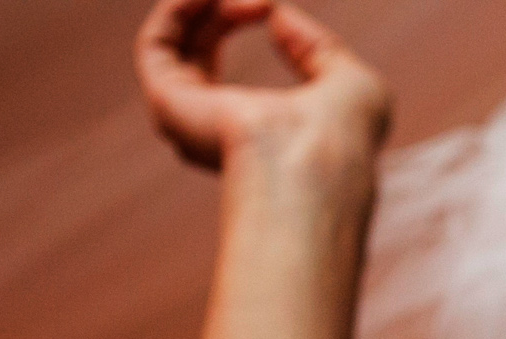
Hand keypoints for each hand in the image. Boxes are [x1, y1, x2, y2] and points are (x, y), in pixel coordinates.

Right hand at [136, 0, 390, 172]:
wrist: (317, 156)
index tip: (268, 3)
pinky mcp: (166, 103)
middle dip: (218, 8)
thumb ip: (316, 47)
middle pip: (197, 53)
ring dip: (195, 2)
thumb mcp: (349, 81)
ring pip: (172, 45)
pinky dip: (177, 8)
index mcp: (255, 136)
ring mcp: (188, 120)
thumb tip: (276, 13)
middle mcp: (215, 134)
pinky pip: (156, 44)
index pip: (228, 72)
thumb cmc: (346, 134)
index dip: (241, 20)